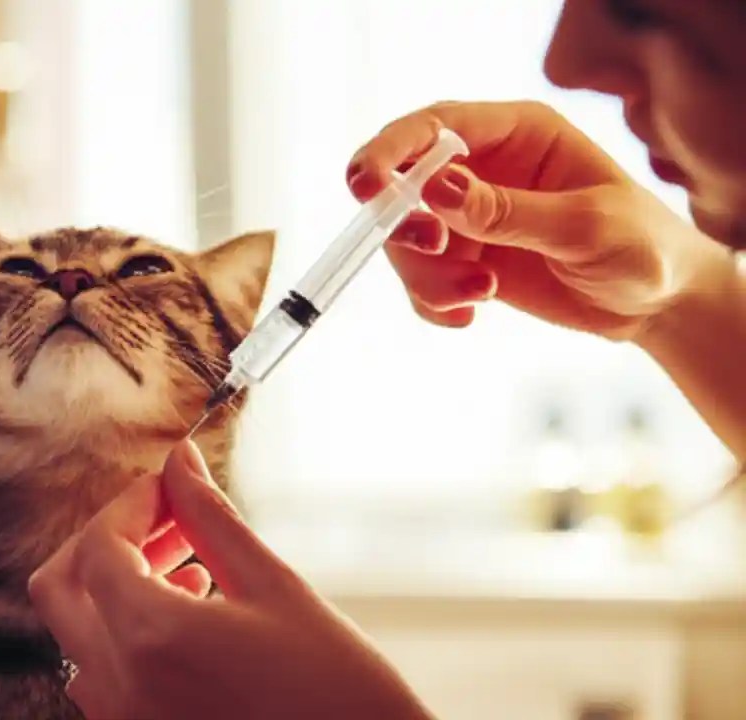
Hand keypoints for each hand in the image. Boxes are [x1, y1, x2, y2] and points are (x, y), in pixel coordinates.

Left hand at [27, 441, 432, 719]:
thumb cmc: (338, 691)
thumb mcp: (276, 589)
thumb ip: (212, 518)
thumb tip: (179, 460)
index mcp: (149, 638)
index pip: (98, 544)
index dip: (133, 503)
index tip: (175, 486)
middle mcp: (117, 687)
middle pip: (59, 587)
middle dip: (105, 539)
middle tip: (168, 521)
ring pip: (75, 633)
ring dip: (114, 585)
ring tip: (189, 565)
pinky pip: (101, 676)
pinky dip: (126, 633)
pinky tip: (188, 617)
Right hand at [349, 100, 728, 340]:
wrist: (656, 304)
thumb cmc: (641, 247)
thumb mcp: (582, 226)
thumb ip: (507, 210)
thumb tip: (436, 188)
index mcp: (516, 132)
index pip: (434, 127)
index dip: (391, 150)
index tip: (366, 187)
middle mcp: (483, 168)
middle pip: (403, 186)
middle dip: (403, 224)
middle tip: (436, 247)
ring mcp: (470, 216)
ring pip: (407, 241)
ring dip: (428, 275)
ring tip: (481, 293)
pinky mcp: (465, 259)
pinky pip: (421, 280)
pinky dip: (434, 301)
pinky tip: (475, 310)